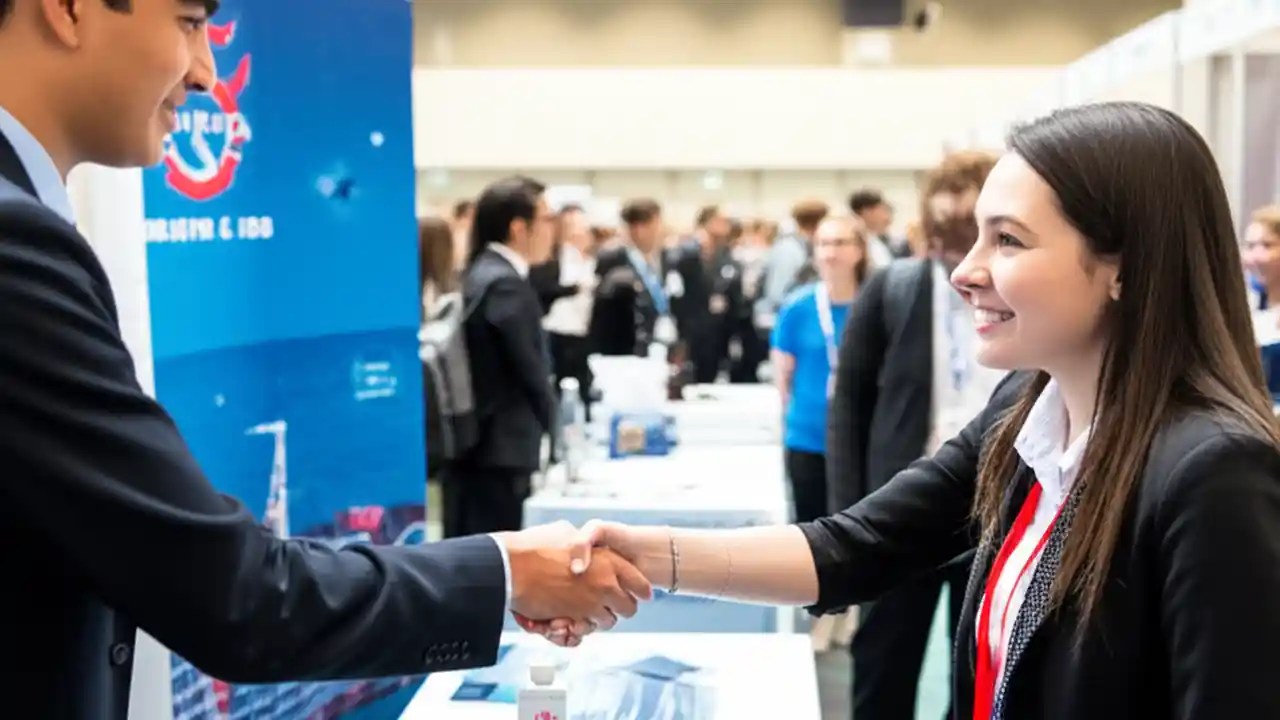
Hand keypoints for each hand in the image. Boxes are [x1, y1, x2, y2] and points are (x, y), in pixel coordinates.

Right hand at [496, 521, 651, 642]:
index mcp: (608, 561)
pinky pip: (587, 631)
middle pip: (629, 608)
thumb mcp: (564, 532)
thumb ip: (581, 541)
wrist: (510, 567)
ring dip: (599, 618)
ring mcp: (590, 604)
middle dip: (620, 608)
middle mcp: (605, 584)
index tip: (640, 595)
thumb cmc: (533, 547)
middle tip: (609, 604)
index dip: (640, 590)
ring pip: (608, 622)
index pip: (639, 583)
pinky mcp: (573, 619)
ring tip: (587, 610)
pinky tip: (572, 617)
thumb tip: (580, 540)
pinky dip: (582, 627)